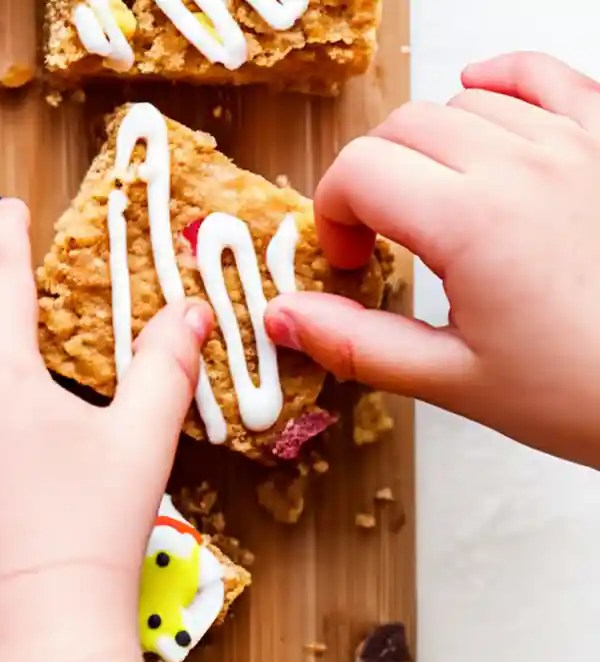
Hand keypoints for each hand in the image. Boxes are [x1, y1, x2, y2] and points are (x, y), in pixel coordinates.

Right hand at [265, 52, 599, 467]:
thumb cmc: (590, 391)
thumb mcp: (457, 380)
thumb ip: (358, 344)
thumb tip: (286, 317)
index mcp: (472, 223)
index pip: (358, 171)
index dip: (333, 213)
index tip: (354, 260)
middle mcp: (522, 168)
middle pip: (400, 130)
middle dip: (370, 180)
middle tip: (382, 239)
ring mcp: (573, 146)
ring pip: (461, 105)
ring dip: (429, 147)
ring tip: (437, 201)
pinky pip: (544, 75)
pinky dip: (502, 80)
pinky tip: (482, 100)